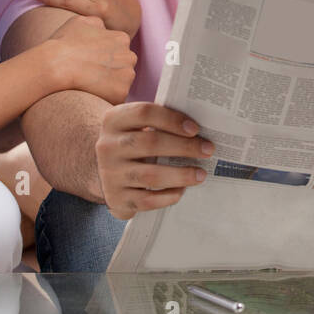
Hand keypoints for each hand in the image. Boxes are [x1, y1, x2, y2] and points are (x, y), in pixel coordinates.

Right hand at [40, 15, 135, 103]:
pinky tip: (91, 93)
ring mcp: (127, 75)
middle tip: (90, 73)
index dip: (104, 57)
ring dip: (109, 85)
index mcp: (122, 39)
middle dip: (110, 71)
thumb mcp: (81, 22)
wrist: (55, 64)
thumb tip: (103, 28)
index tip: (90, 61)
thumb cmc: (64, 43)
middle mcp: (129, 56)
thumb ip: (97, 24)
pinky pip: (116, 97)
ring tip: (89, 84)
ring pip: (121, 83)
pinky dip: (106, 97)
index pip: (119, 51)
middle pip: (123, 67)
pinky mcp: (121, 93)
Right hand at [95, 102, 212, 219]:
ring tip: (201, 174)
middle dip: (184, 147)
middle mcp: (108, 146)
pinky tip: (182, 190)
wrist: (105, 171)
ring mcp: (110, 174)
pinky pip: (147, 200)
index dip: (172, 119)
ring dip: (181, 175)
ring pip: (150, 175)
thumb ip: (159, 121)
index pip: (144, 113)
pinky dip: (168, 196)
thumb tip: (198, 128)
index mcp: (114, 121)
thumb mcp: (135, 126)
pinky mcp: (117, 198)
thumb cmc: (133, 142)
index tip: (195, 129)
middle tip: (208, 150)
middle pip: (150, 143)